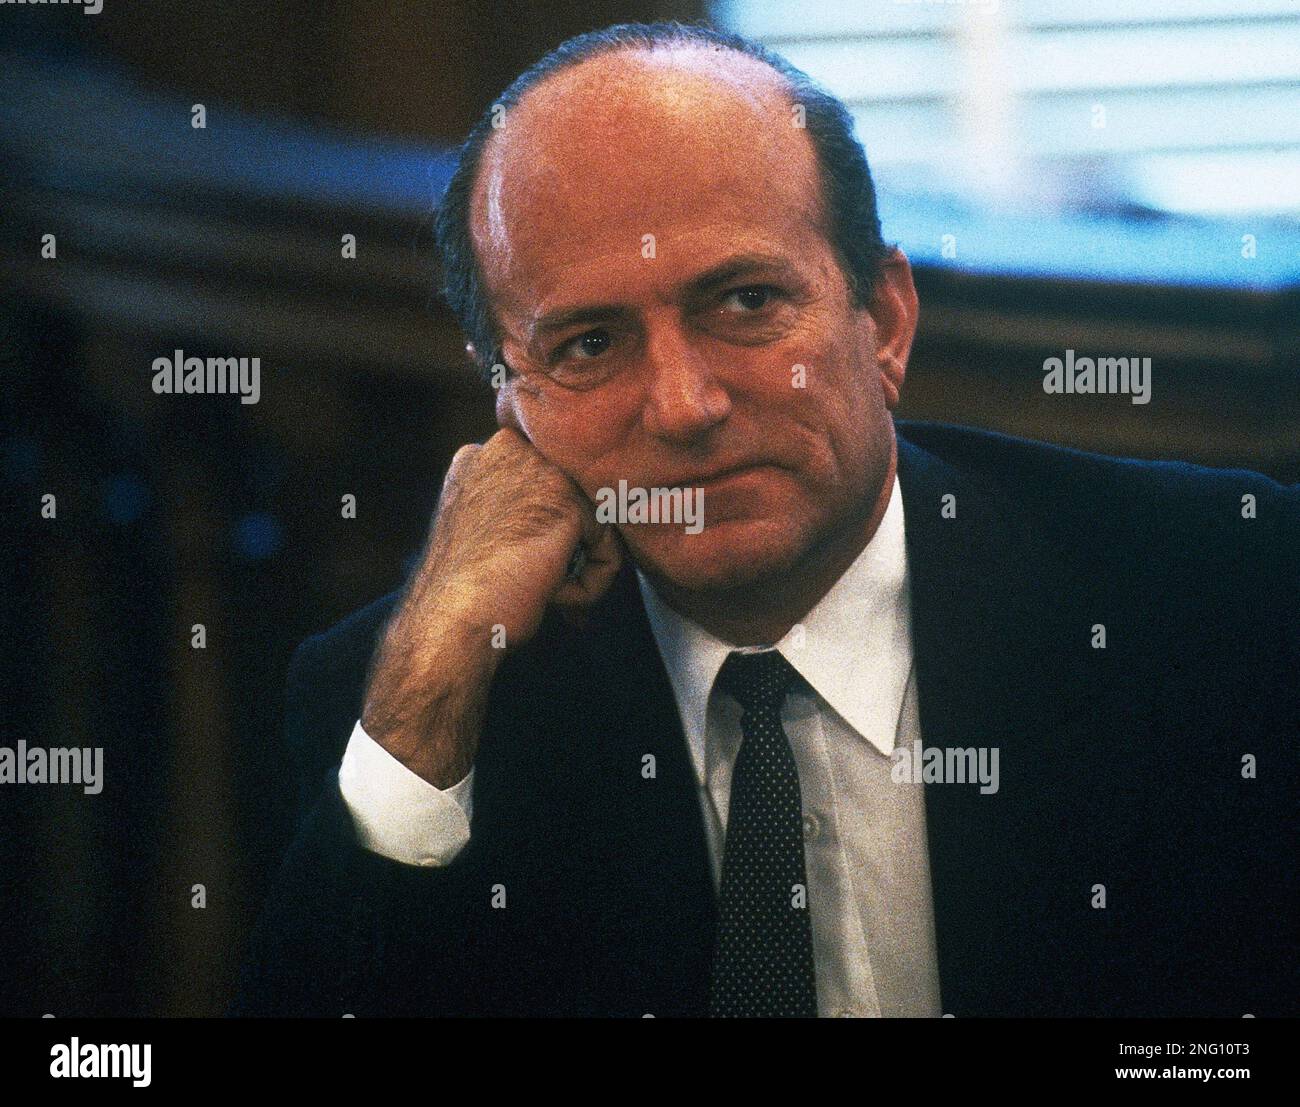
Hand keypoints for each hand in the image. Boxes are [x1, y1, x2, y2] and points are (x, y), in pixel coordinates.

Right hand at [360, 428, 620, 786]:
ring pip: (596, 522)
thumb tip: (578, 528)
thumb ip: (524, 513)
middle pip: (577, 497)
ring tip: (551, 599)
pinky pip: (607, 547)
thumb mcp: (487, 532)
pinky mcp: (566, 500)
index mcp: (483, 455)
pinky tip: (556, 599)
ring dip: (581, 570)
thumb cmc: (464, 594)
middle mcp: (509, 450)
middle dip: (574, 548)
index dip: (554, 528)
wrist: (449, 619)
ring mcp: (538, 470)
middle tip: (553, 593)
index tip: (539, 571)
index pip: (550, 480)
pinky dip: (591, 585)